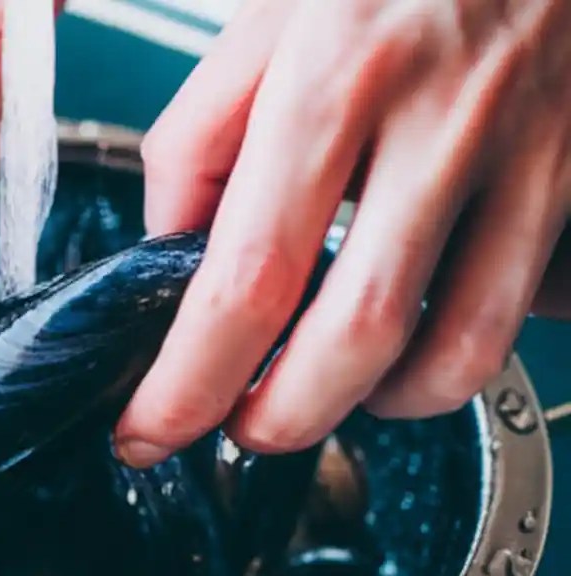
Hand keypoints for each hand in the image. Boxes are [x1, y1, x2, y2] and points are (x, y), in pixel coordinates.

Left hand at [115, 0, 570, 466]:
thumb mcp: (263, 14)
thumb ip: (200, 136)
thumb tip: (168, 247)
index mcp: (338, 75)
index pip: (248, 277)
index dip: (189, 382)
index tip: (150, 427)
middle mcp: (445, 119)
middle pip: (360, 335)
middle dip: (284, 418)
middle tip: (239, 428)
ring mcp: (534, 148)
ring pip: (466, 345)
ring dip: (380, 402)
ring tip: (324, 390)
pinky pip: (532, 302)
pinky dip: (464, 346)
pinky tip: (420, 330)